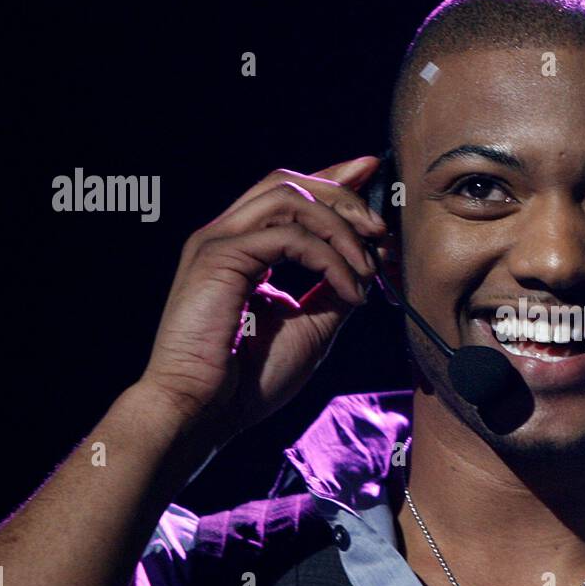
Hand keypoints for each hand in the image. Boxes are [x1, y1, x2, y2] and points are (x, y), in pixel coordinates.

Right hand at [137, 155, 388, 441]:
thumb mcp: (309, 327)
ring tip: (367, 265)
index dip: (332, 178)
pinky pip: (290, 236)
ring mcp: (218, 242)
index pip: (289, 195)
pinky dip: (331, 259)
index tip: (372, 172)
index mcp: (242, 250)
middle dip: (344, 195)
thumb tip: (368, 264)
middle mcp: (226, 237)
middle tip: (381, 228)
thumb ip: (334, 290)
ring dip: (340, 226)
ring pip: (290, 196)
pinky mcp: (219, 257)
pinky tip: (350, 290)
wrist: (203, 413)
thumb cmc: (248, 381)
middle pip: (289, 181)